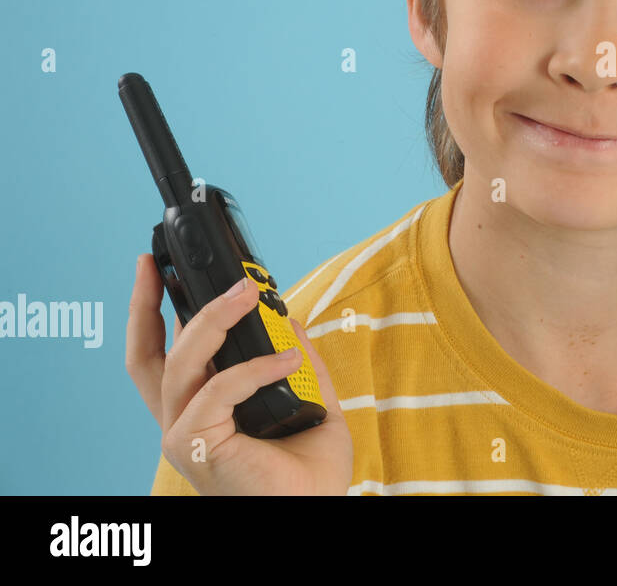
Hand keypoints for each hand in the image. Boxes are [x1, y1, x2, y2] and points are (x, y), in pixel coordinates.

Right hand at [126, 253, 353, 494]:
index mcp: (201, 409)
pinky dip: (253, 368)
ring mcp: (184, 434)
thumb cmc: (308, 473)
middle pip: (146, 355)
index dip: (153, 311)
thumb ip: (296, 362)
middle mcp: (182, 420)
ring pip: (182, 362)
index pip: (164, 353)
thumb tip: (288, 320)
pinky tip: (287, 359)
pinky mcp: (196, 446)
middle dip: (146, 303)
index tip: (157, 269)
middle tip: (160, 262)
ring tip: (247, 293)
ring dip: (214, 319)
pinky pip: (217, 391)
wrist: (314, 511)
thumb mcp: (310, 401)